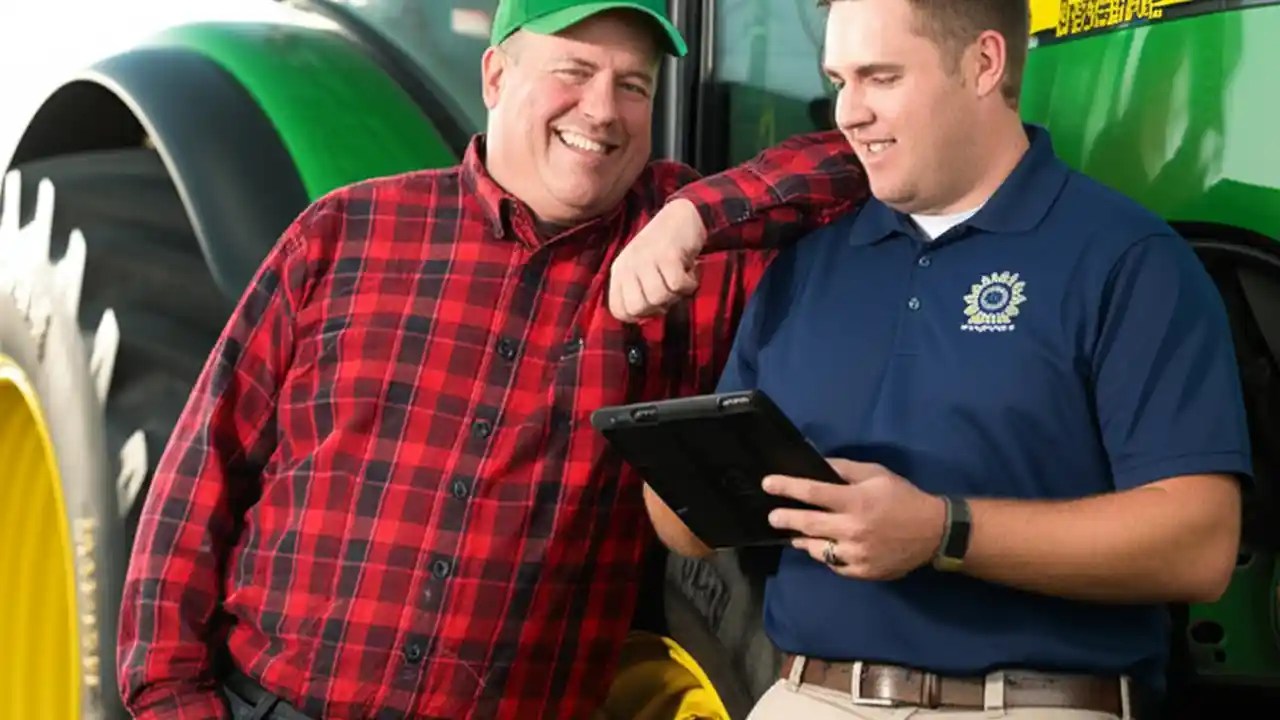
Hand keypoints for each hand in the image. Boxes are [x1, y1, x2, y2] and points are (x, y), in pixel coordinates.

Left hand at [609, 199, 705, 321]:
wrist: (682, 216)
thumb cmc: (664, 249)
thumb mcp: (643, 270)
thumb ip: (639, 293)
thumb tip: (646, 320)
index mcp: (620, 271)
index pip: (619, 310)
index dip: (639, 316)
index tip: (654, 306)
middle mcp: (629, 265)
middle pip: (638, 308)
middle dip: (658, 307)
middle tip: (669, 291)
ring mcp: (647, 259)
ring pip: (659, 298)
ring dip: (677, 294)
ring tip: (680, 278)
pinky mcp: (667, 254)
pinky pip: (678, 285)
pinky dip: (689, 284)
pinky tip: (690, 271)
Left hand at [763, 459, 946, 579]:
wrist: (933, 532)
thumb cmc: (902, 497)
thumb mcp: (875, 474)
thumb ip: (844, 469)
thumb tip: (816, 464)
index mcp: (855, 501)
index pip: (812, 492)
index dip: (787, 487)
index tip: (767, 484)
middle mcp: (852, 529)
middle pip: (807, 524)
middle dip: (785, 519)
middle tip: (772, 517)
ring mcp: (856, 554)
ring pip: (816, 549)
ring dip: (802, 540)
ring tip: (794, 534)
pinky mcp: (861, 572)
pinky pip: (833, 564)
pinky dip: (825, 555)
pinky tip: (822, 547)